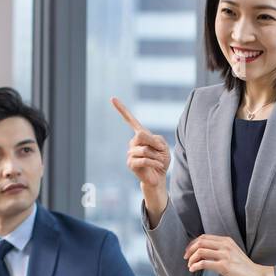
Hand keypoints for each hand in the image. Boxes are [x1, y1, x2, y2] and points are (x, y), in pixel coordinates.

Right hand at [112, 98, 169, 215]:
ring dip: (157, 156)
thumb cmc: (161, 161)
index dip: (121, 109)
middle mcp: (132, 142)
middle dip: (155, 144)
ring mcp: (130, 153)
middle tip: (161, 152)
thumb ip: (155, 139)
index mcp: (140, 135)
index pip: (130, 120)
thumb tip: (141, 138)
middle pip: (141, 135)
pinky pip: (144, 159)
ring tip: (159, 162)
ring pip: (144, 149)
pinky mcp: (130, 164)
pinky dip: (155, 163)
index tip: (112, 98)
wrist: (160, 178)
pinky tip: (157, 167)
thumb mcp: (163, 146)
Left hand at [183, 234, 275, 275]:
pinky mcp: (224, 266)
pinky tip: (193, 270)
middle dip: (189, 250)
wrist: (257, 275)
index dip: (193, 243)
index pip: (204, 237)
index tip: (188, 251)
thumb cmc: (244, 267)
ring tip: (189, 265)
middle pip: (200, 242)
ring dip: (191, 259)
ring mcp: (225, 255)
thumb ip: (221, 249)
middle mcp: (225, 245)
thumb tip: (205, 253)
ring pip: (200, 251)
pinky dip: (195, 266)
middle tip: (185, 258)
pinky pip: (204, 263)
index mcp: (227, 240)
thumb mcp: (233, 253)